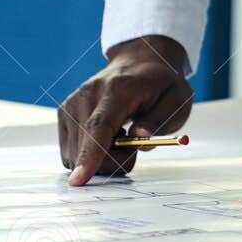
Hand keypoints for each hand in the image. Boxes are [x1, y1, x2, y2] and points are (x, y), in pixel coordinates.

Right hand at [58, 35, 192, 186]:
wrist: (141, 61)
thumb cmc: (161, 83)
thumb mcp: (177, 100)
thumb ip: (159, 120)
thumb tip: (139, 138)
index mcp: (118, 89)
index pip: (99, 126)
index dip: (89, 155)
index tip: (78, 180)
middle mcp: (88, 94)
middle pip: (86, 147)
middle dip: (112, 160)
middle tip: (135, 143)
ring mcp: (72, 103)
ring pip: (75, 154)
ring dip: (100, 158)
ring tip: (121, 136)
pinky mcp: (65, 113)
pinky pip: (70, 150)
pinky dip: (88, 152)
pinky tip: (107, 135)